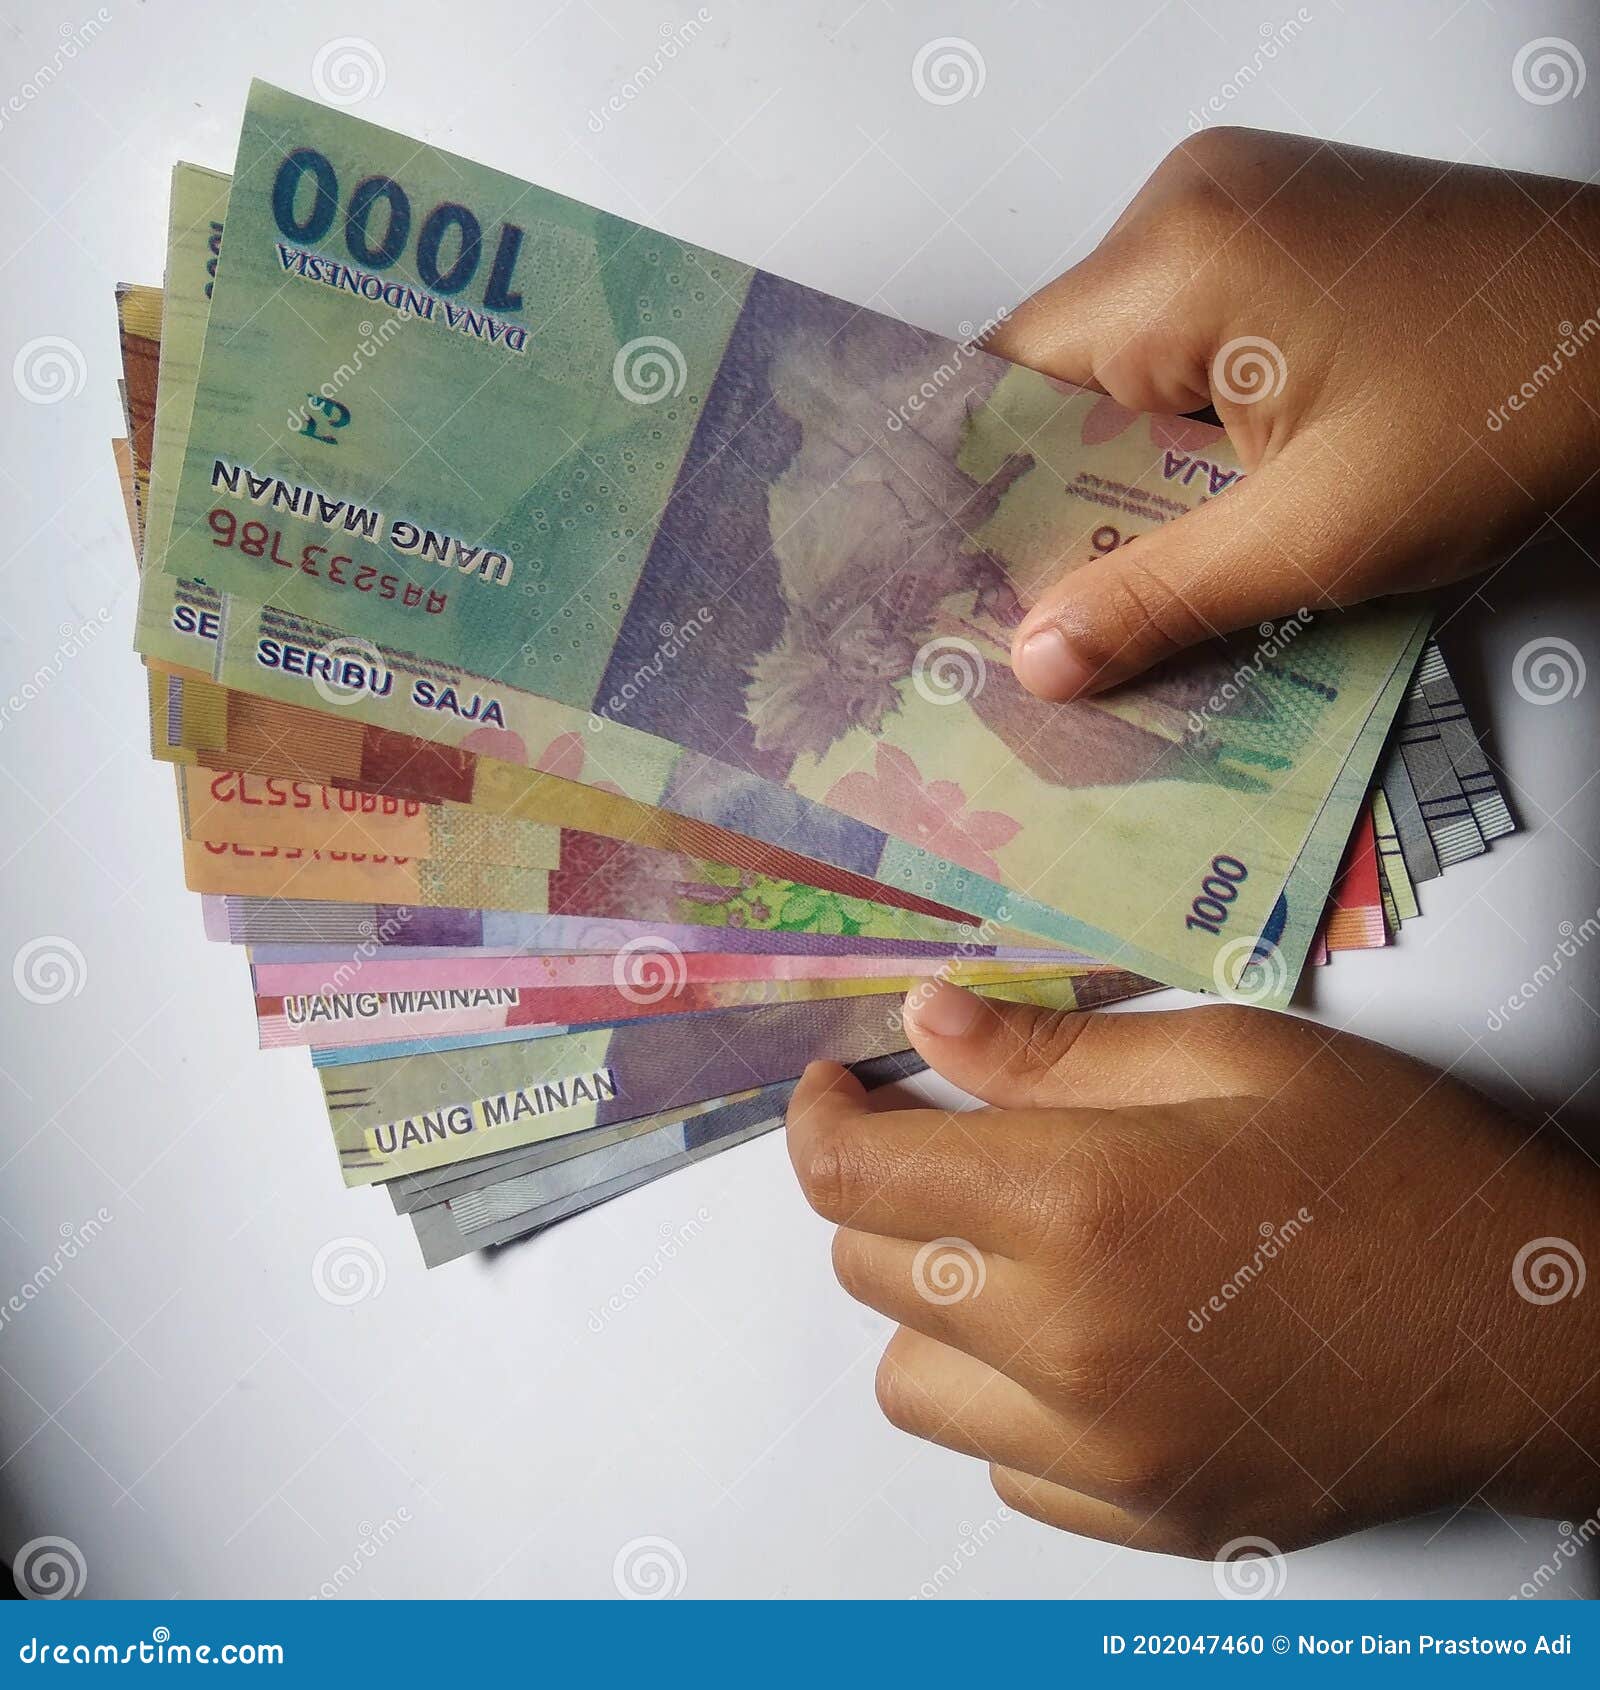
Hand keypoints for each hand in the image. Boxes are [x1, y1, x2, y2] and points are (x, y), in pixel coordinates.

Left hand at [786, 982, 1599, 1556]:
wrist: (1537, 1334)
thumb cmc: (1395, 1174)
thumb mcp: (1233, 1060)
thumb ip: (1053, 1053)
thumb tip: (926, 1022)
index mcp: (1079, 1209)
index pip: (852, 1181)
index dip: (819, 1124)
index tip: (837, 1092)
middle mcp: (1066, 1347)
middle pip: (868, 1270)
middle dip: (888, 1196)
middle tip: (962, 1149)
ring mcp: (1103, 1453)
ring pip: (912, 1381)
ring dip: (932, 1306)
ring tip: (1023, 1252)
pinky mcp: (1144, 1518)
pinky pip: (1000, 1461)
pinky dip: (1007, 1397)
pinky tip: (1088, 1340)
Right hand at [990, 127, 1599, 700]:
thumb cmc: (1513, 408)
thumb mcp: (1318, 535)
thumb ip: (1159, 597)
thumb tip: (1037, 658)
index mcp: (1178, 255)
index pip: (1005, 384)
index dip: (980, 498)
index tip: (960, 593)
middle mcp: (1191, 206)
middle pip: (1061, 378)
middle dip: (1062, 501)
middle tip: (1049, 617)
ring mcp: (1239, 210)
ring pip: (1120, 371)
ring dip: (1128, 477)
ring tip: (1138, 575)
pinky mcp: (1280, 236)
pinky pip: (1181, 345)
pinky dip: (1180, 435)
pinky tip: (1205, 513)